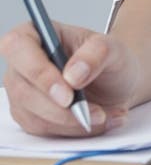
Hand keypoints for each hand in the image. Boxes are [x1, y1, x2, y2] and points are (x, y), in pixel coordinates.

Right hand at [0, 20, 140, 136]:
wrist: (117, 81)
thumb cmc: (109, 57)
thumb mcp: (112, 47)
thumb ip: (95, 54)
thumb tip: (72, 75)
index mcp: (36, 33)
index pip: (18, 47)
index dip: (38, 73)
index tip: (67, 94)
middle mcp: (22, 63)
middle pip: (23, 90)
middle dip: (59, 109)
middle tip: (93, 113)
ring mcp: (23, 92)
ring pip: (34, 116)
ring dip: (72, 123)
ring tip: (105, 115)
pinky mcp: (30, 116)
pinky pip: (45, 131)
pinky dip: (74, 130)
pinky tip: (99, 121)